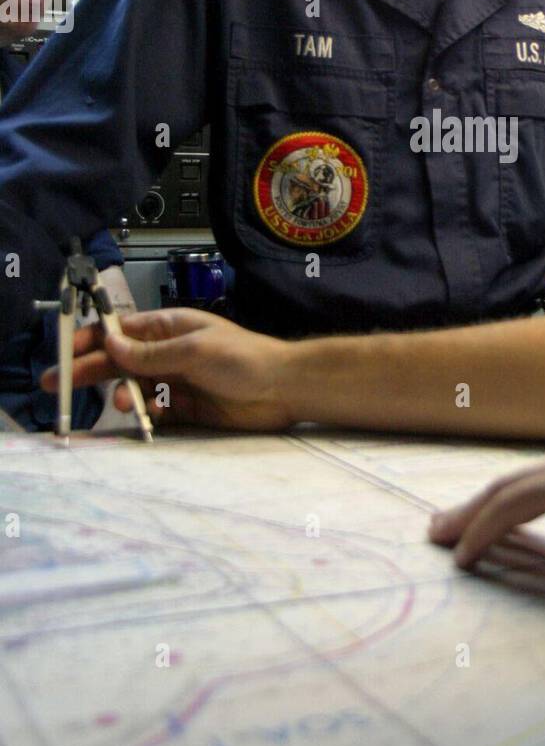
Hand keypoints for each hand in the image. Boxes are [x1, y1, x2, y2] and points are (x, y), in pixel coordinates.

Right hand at [40, 307, 294, 431]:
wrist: (285, 389)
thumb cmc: (245, 358)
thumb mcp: (193, 350)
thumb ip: (149, 354)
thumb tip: (108, 343)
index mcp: (169, 327)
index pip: (120, 331)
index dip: (90, 341)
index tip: (64, 353)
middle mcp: (168, 353)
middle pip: (119, 361)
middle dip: (88, 370)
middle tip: (58, 385)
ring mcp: (176, 381)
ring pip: (134, 388)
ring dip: (122, 395)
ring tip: (124, 404)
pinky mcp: (186, 408)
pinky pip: (155, 411)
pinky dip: (144, 415)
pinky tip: (141, 418)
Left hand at [429, 427, 544, 567]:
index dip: (515, 505)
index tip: (492, 526)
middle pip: (517, 484)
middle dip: (479, 506)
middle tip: (446, 529)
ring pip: (506, 491)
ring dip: (471, 516)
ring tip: (443, 540)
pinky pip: (513, 507)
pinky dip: (485, 528)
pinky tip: (466, 552)